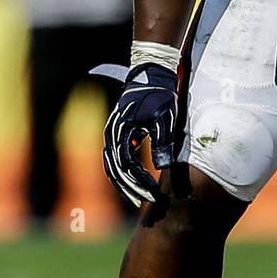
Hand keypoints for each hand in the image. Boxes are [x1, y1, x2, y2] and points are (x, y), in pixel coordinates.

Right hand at [100, 62, 178, 206]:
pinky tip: (135, 183)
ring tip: (138, 199)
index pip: (126, 166)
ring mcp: (113, 134)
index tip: (154, 194)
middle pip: (115, 170)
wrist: (152, 75)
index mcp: (121, 131)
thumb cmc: (160, 96)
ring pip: (112, 166)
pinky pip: (116, 159)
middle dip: (131, 188)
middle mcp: (112, 134)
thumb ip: (163, 142)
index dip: (139, 182)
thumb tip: (162, 167)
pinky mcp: (118, 134)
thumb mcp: (164, 118)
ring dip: (124, 184)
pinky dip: (123, 173)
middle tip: (148, 202)